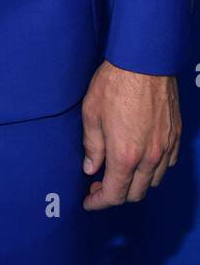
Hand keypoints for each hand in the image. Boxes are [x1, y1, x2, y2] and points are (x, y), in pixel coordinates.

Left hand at [81, 59, 180, 209]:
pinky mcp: (175, 136)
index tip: (89, 201)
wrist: (144, 62)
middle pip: (135, 193)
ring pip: (153, 181)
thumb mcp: (91, 114)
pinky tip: (140, 159)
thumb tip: (91, 168)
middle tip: (99, 185)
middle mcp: (149, 158)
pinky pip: (168, 164)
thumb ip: (92, 147)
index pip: (114, 194)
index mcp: (125, 155)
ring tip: (119, 171)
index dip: (99, 202)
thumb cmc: (114, 84)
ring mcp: (166, 147)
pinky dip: (153, 169)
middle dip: (116, 195)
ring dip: (135, 183)